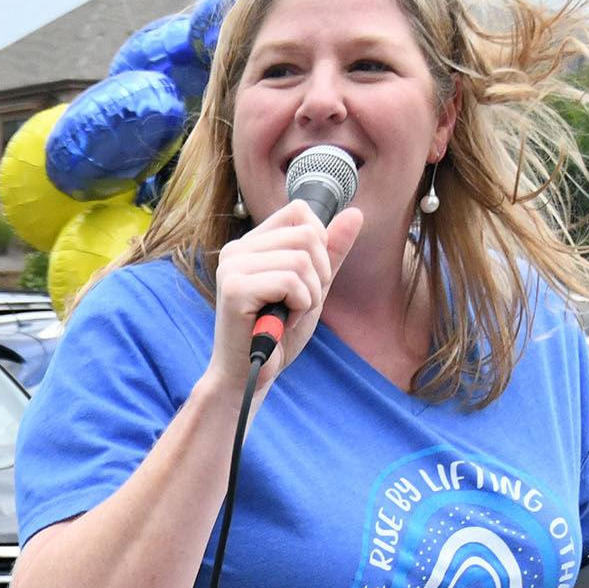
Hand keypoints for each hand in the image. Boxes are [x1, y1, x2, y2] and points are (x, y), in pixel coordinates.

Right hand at [209, 198, 365, 388]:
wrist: (249, 376)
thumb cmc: (277, 334)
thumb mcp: (313, 287)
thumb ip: (331, 252)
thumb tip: (355, 213)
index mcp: (251, 244)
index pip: (299, 211)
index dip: (319, 241)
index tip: (308, 277)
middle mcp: (237, 250)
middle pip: (306, 235)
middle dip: (319, 274)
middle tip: (301, 303)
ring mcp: (232, 268)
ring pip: (301, 260)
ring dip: (309, 295)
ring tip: (290, 315)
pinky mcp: (234, 290)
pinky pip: (290, 282)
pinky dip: (298, 307)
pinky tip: (282, 323)